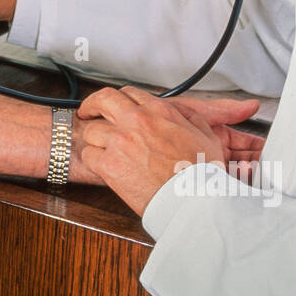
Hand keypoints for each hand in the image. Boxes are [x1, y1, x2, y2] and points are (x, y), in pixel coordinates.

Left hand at [78, 87, 262, 214]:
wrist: (193, 202)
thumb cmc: (201, 175)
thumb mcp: (206, 136)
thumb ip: (190, 117)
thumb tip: (180, 111)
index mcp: (159, 111)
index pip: (129, 94)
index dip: (119, 100)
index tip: (114, 106)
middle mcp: (136, 121)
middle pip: (103, 100)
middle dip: (93, 105)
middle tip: (88, 112)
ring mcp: (120, 141)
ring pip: (92, 130)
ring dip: (95, 139)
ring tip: (101, 148)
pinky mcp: (109, 164)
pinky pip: (89, 155)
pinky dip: (93, 161)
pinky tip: (102, 166)